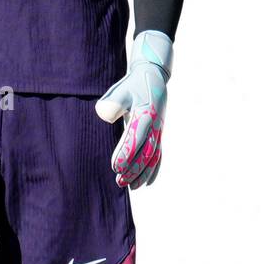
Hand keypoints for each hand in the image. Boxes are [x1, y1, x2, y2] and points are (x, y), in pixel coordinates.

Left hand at [96, 30, 171, 189]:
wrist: (152, 75)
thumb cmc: (133, 83)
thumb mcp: (122, 89)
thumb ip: (113, 102)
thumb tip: (104, 114)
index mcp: (146, 113)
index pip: (137, 137)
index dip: (127, 153)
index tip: (115, 167)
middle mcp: (155, 124)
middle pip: (146, 151)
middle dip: (134, 169)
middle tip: (119, 181)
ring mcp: (159, 130)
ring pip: (154, 156)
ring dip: (143, 173)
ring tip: (131, 187)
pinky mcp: (159, 133)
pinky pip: (159, 154)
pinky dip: (154, 170)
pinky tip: (147, 183)